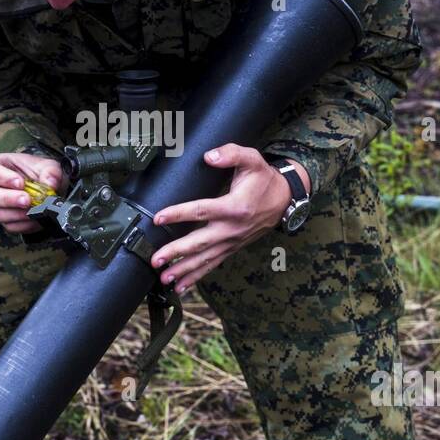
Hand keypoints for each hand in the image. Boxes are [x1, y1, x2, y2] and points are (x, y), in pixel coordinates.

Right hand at [0, 152, 66, 232]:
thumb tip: (50, 184)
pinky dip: (25, 224)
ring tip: (35, 210)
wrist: (51, 189)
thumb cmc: (43, 173)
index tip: (20, 182)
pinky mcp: (7, 220)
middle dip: (8, 199)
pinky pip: (10, 226)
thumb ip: (51, 172)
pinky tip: (37, 219)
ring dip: (17, 214)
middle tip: (27, 200)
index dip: (1, 177)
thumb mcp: (50, 166)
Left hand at [149, 144, 309, 294]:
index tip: (158, 218)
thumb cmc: (264, 179)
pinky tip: (181, 286)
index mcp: (233, 207)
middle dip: (176, 252)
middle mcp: (231, 228)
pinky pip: (212, 265)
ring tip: (164, 278)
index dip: (178, 214)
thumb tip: (210, 156)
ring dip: (183, 270)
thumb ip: (231, 154)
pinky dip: (196, 277)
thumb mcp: (252, 159)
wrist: (284, 201)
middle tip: (155, 259)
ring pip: (204, 259)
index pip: (201, 211)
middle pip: (199, 243)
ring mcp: (231, 241)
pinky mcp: (231, 248)